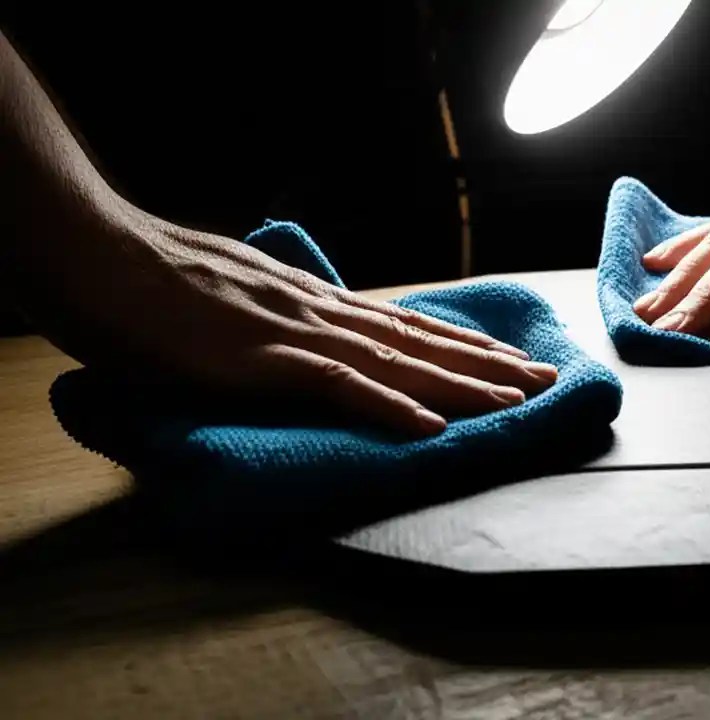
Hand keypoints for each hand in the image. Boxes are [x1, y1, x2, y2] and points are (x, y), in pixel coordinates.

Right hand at [27, 209, 556, 436]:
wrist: (102, 259)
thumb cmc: (160, 280)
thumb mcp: (240, 297)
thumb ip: (282, 318)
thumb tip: (308, 334)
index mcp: (316, 303)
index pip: (408, 324)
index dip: (465, 343)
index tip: (512, 359)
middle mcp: (322, 314)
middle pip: (422, 341)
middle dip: (489, 365)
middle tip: (548, 380)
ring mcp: (296, 335)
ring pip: (398, 362)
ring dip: (462, 384)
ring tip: (517, 401)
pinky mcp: (263, 361)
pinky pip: (338, 386)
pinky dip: (389, 405)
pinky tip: (430, 424)